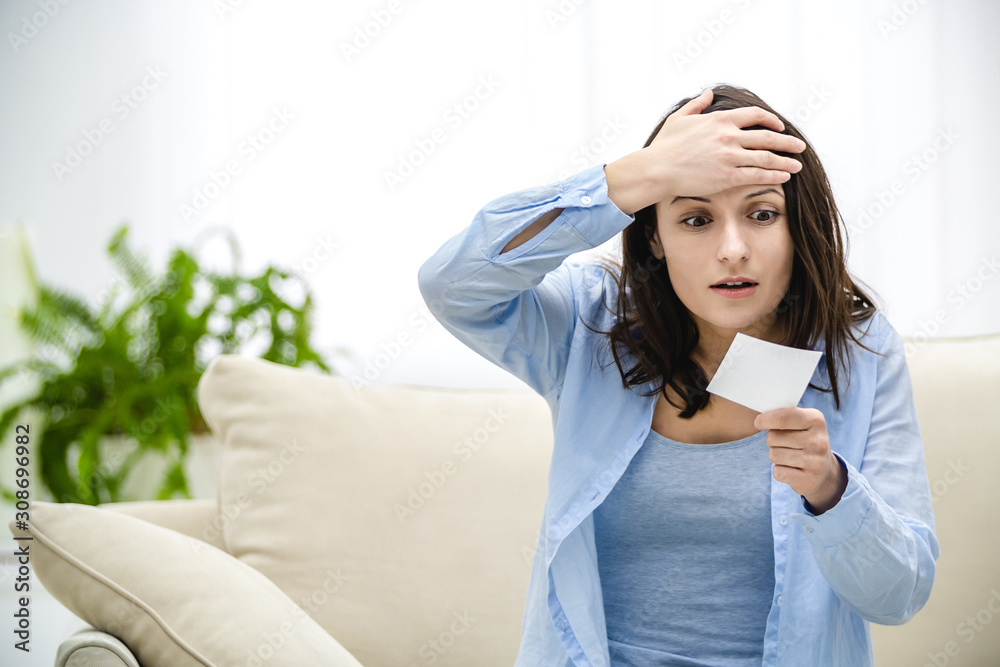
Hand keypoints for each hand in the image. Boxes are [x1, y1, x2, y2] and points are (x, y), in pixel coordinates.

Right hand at [605, 88, 806, 214]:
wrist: (657, 169)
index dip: (772, 122)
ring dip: (785, 162)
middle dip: (788, 143)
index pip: (756, 116)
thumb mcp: (680, 118)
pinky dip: (773, 176)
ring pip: (766, 158)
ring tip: (797, 166)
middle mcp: (729, 136)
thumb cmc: (665, 146)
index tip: (780, 128)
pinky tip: (783, 177)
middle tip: (800, 147)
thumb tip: (708, 93)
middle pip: (768, 138)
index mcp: (720, 120)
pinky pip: (757, 175)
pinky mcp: (727, 176)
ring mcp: (729, 157)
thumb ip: (697, 104)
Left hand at [754, 407, 847, 514]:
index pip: (783, 418)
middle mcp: (818, 441)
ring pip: (774, 455)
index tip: (758, 422)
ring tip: (788, 456)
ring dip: (775, 455)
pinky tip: (791, 469)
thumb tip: (759, 419)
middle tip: (783, 443)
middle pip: (773, 437)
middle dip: (771, 440)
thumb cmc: (805, 440)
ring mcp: (816, 462)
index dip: (765, 420)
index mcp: (816, 420)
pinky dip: (779, 471)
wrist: (824, 471)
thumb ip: (784, 416)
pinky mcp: (809, 480)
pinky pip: (778, 472)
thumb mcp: (802, 422)